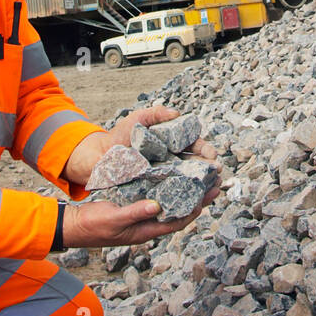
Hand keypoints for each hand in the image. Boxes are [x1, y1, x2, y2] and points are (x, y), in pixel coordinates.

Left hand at [61, 105, 218, 186]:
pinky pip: (174, 194)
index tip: (211, 154)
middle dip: (209, 168)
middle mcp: (172, 160)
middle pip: (197, 165)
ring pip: (190, 181)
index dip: (205, 150)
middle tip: (216, 172)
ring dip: (204, 185)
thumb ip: (155, 114)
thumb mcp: (137, 120)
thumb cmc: (118, 137)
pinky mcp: (156, 189)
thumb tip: (176, 113)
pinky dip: (186, 198)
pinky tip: (195, 201)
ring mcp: (165, 176)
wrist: (98, 157)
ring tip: (213, 189)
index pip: (194, 145)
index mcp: (172, 142)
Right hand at [62, 187, 220, 249]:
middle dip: (197, 199)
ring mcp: (141, 215)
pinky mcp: (133, 205)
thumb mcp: (114, 219)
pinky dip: (167, 188)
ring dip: (185, 191)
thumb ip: (134, 213)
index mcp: (145, 231)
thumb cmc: (93, 225)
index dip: (194, 210)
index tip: (208, 196)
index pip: (176, 222)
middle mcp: (147, 224)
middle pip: (178, 211)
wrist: (74, 225)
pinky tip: (172, 175)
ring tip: (199, 177)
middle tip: (214, 183)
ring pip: (169, 204)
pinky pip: (156, 197)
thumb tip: (157, 206)